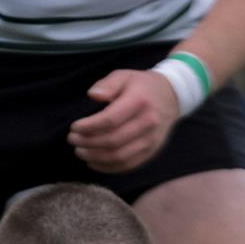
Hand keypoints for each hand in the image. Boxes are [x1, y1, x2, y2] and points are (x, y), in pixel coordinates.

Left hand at [68, 69, 182, 173]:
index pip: (110, 120)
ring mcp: (151, 139)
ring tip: (80, 151)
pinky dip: (106, 167)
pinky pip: (127, 165)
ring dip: (94, 157)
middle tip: (72, 140)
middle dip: (87, 143)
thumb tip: (92, 95)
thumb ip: (107, 84)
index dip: (88, 127)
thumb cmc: (141, 86)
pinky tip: (93, 161)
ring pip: (118, 156)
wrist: (172, 96)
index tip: (74, 127)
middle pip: (112, 141)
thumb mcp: (124, 76)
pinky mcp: (151, 151)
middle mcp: (148, 122)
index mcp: (140, 101)